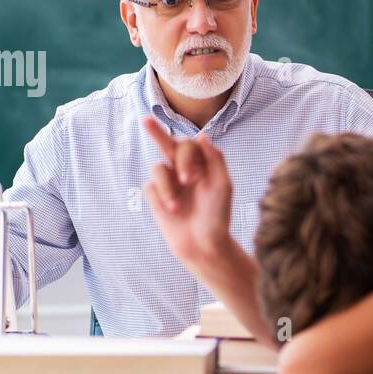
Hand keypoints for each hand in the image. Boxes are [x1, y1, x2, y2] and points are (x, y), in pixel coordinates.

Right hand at [141, 117, 233, 268]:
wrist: (203, 244)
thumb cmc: (217, 215)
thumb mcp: (223, 186)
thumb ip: (215, 159)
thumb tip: (202, 135)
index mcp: (202, 162)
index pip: (189, 144)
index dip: (188, 157)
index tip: (192, 177)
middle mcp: (184, 167)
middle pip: (168, 144)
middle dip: (157, 134)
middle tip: (152, 130)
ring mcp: (169, 180)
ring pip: (157, 168)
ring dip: (167, 188)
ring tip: (176, 208)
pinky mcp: (156, 194)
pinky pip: (150, 185)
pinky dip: (161, 197)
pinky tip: (172, 211)